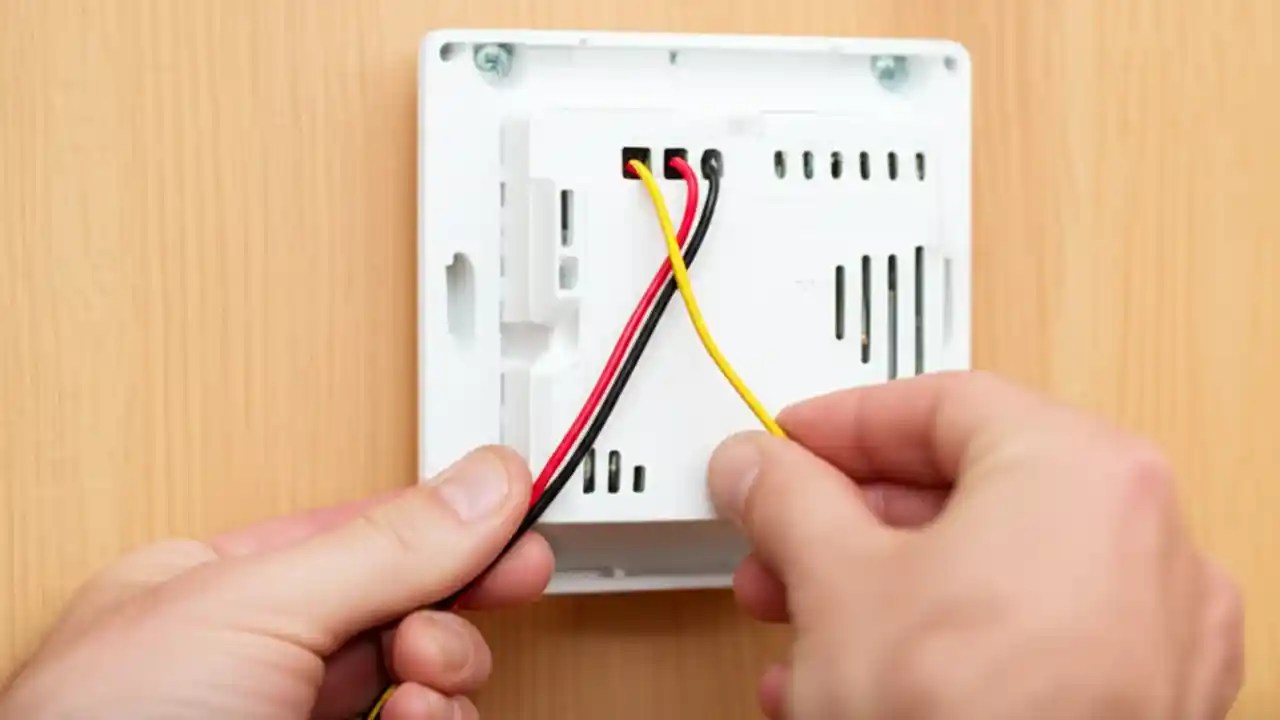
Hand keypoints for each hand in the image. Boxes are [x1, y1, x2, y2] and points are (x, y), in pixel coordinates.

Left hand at [0, 447, 553, 719]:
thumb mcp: (253, 609)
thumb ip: (381, 546)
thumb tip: (484, 484)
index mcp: (208, 592)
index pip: (354, 530)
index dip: (439, 515)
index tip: (514, 504)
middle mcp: (258, 666)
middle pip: (401, 604)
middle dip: (454, 596)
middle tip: (512, 575)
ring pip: (424, 681)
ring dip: (445, 670)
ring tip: (421, 678)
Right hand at [708, 372, 1242, 719]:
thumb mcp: (836, 583)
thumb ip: (787, 499)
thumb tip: (758, 469)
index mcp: (1085, 474)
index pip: (942, 405)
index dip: (844, 423)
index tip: (789, 445)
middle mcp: (1145, 543)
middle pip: (967, 492)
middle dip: (851, 522)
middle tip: (784, 539)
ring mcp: (1155, 632)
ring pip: (993, 572)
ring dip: (883, 589)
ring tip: (806, 621)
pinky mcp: (1144, 703)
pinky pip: (1028, 640)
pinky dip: (944, 642)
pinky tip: (863, 680)